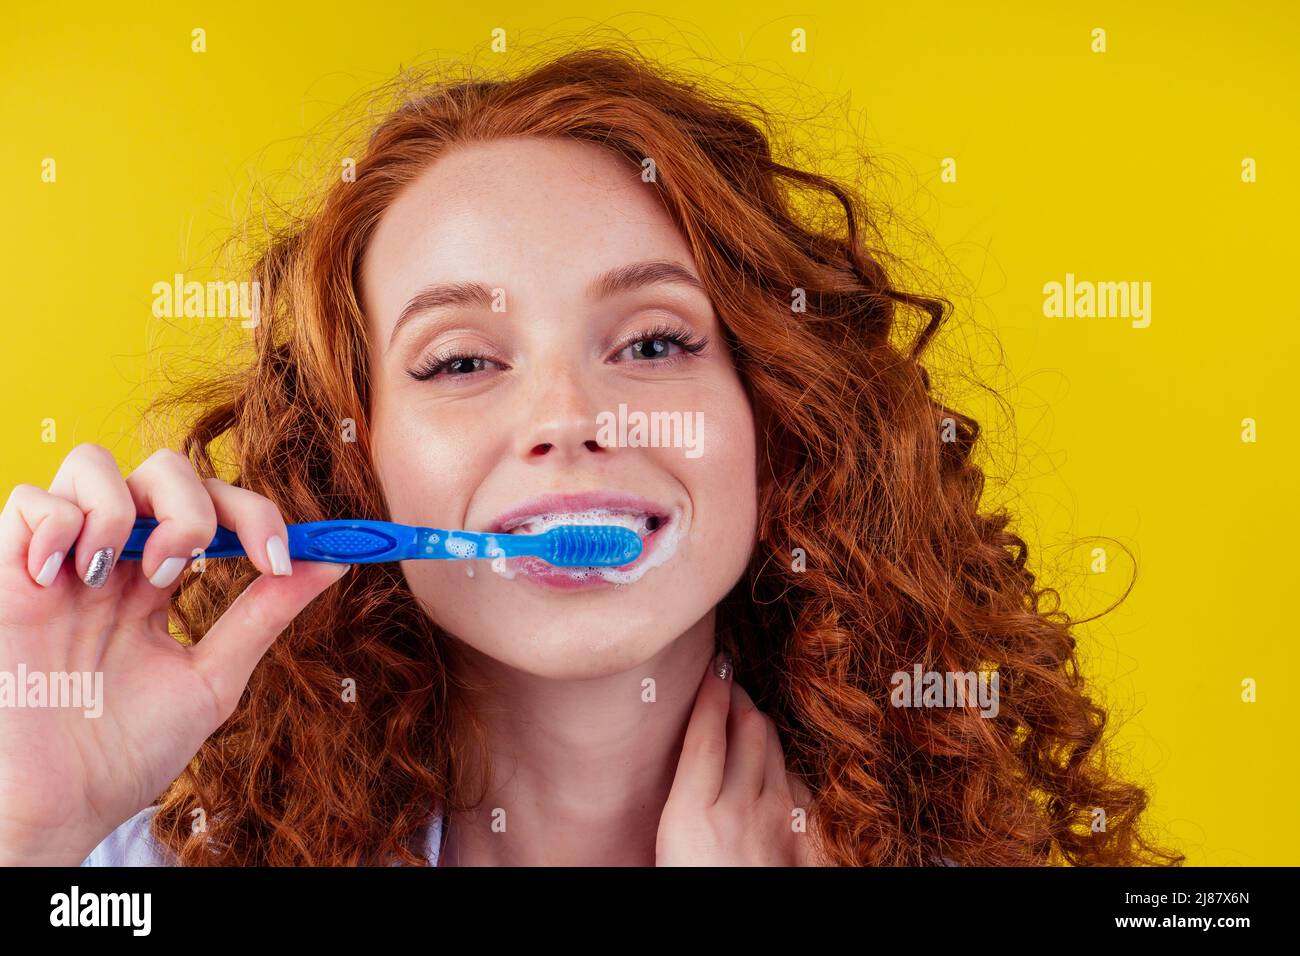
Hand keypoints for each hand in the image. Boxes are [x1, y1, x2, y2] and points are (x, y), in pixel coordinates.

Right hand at [0, 444, 349, 864]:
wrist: (59, 809)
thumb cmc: (126, 752)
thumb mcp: (211, 679)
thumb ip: (263, 614)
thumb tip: (333, 561)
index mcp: (158, 580)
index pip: (216, 505)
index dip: (257, 514)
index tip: (278, 560)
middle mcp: (111, 561)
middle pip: (162, 469)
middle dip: (192, 506)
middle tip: (180, 573)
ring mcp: (60, 563)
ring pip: (92, 463)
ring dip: (124, 508)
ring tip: (116, 576)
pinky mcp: (6, 574)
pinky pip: (27, 501)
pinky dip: (56, 523)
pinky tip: (59, 577)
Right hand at [656, 650, 822, 865]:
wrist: (745, 943)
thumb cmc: (693, 883)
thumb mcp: (669, 842)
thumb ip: (683, 795)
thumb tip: (688, 761)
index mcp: (692, 810)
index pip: (707, 729)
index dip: (711, 689)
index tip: (714, 662)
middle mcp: (738, 805)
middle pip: (746, 727)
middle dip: (737, 696)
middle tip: (728, 681)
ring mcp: (776, 820)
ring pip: (774, 748)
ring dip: (761, 723)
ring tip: (748, 711)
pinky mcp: (801, 839)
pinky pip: (798, 784)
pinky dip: (785, 765)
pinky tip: (777, 765)